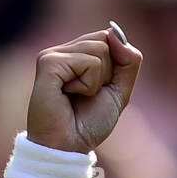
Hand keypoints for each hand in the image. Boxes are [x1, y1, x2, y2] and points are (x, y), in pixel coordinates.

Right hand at [26, 23, 141, 153]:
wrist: (68, 146)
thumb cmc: (90, 122)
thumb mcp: (119, 91)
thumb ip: (128, 61)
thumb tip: (115, 31)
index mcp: (77, 54)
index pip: (110, 38)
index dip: (116, 66)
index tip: (100, 89)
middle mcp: (64, 50)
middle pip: (105, 41)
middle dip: (107, 74)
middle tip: (87, 95)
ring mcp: (54, 54)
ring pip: (99, 50)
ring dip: (97, 81)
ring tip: (77, 95)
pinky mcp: (48, 62)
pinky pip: (87, 62)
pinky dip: (87, 84)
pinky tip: (68, 94)